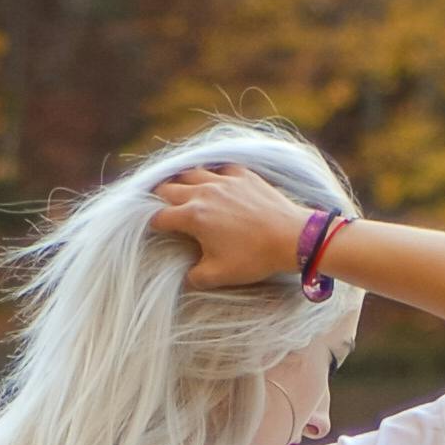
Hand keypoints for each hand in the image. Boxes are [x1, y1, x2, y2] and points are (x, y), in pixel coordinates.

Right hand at [147, 161, 328, 291]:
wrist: (291, 237)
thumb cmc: (254, 258)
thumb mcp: (219, 275)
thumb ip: (194, 277)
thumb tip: (185, 276)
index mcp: (193, 216)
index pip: (160, 216)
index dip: (153, 224)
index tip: (154, 229)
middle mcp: (203, 192)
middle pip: (169, 188)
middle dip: (159, 198)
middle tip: (160, 206)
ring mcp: (224, 180)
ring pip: (192, 172)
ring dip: (182, 181)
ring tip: (181, 189)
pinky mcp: (243, 174)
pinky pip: (220, 168)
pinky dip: (212, 174)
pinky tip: (215, 181)